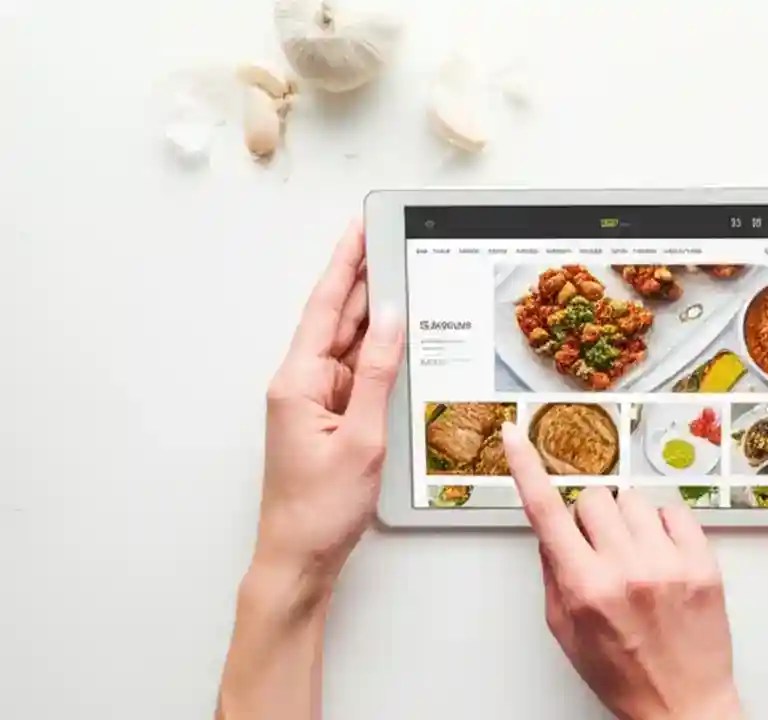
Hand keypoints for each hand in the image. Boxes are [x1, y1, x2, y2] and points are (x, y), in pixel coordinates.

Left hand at [218, 222, 403, 719]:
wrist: (299, 558)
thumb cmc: (321, 508)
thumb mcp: (362, 437)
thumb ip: (378, 373)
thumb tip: (393, 319)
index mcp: (298, 381)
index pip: (327, 307)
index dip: (346, 264)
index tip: (360, 228)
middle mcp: (301, 384)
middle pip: (337, 319)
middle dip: (364, 279)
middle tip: (390, 241)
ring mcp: (313, 402)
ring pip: (348, 346)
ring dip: (375, 316)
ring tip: (403, 279)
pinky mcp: (327, 420)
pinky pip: (355, 375)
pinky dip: (378, 356)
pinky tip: (400, 343)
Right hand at [503, 424, 742, 719]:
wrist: (684, 706)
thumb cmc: (623, 675)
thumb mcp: (567, 631)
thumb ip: (554, 574)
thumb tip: (549, 529)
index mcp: (585, 588)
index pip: (546, 512)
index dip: (525, 468)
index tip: (515, 436)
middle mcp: (626, 570)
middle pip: (594, 498)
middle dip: (590, 518)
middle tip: (601, 549)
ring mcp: (668, 564)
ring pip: (634, 499)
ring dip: (629, 520)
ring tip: (637, 557)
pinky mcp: (703, 563)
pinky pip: (675, 511)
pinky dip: (665, 527)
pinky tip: (663, 556)